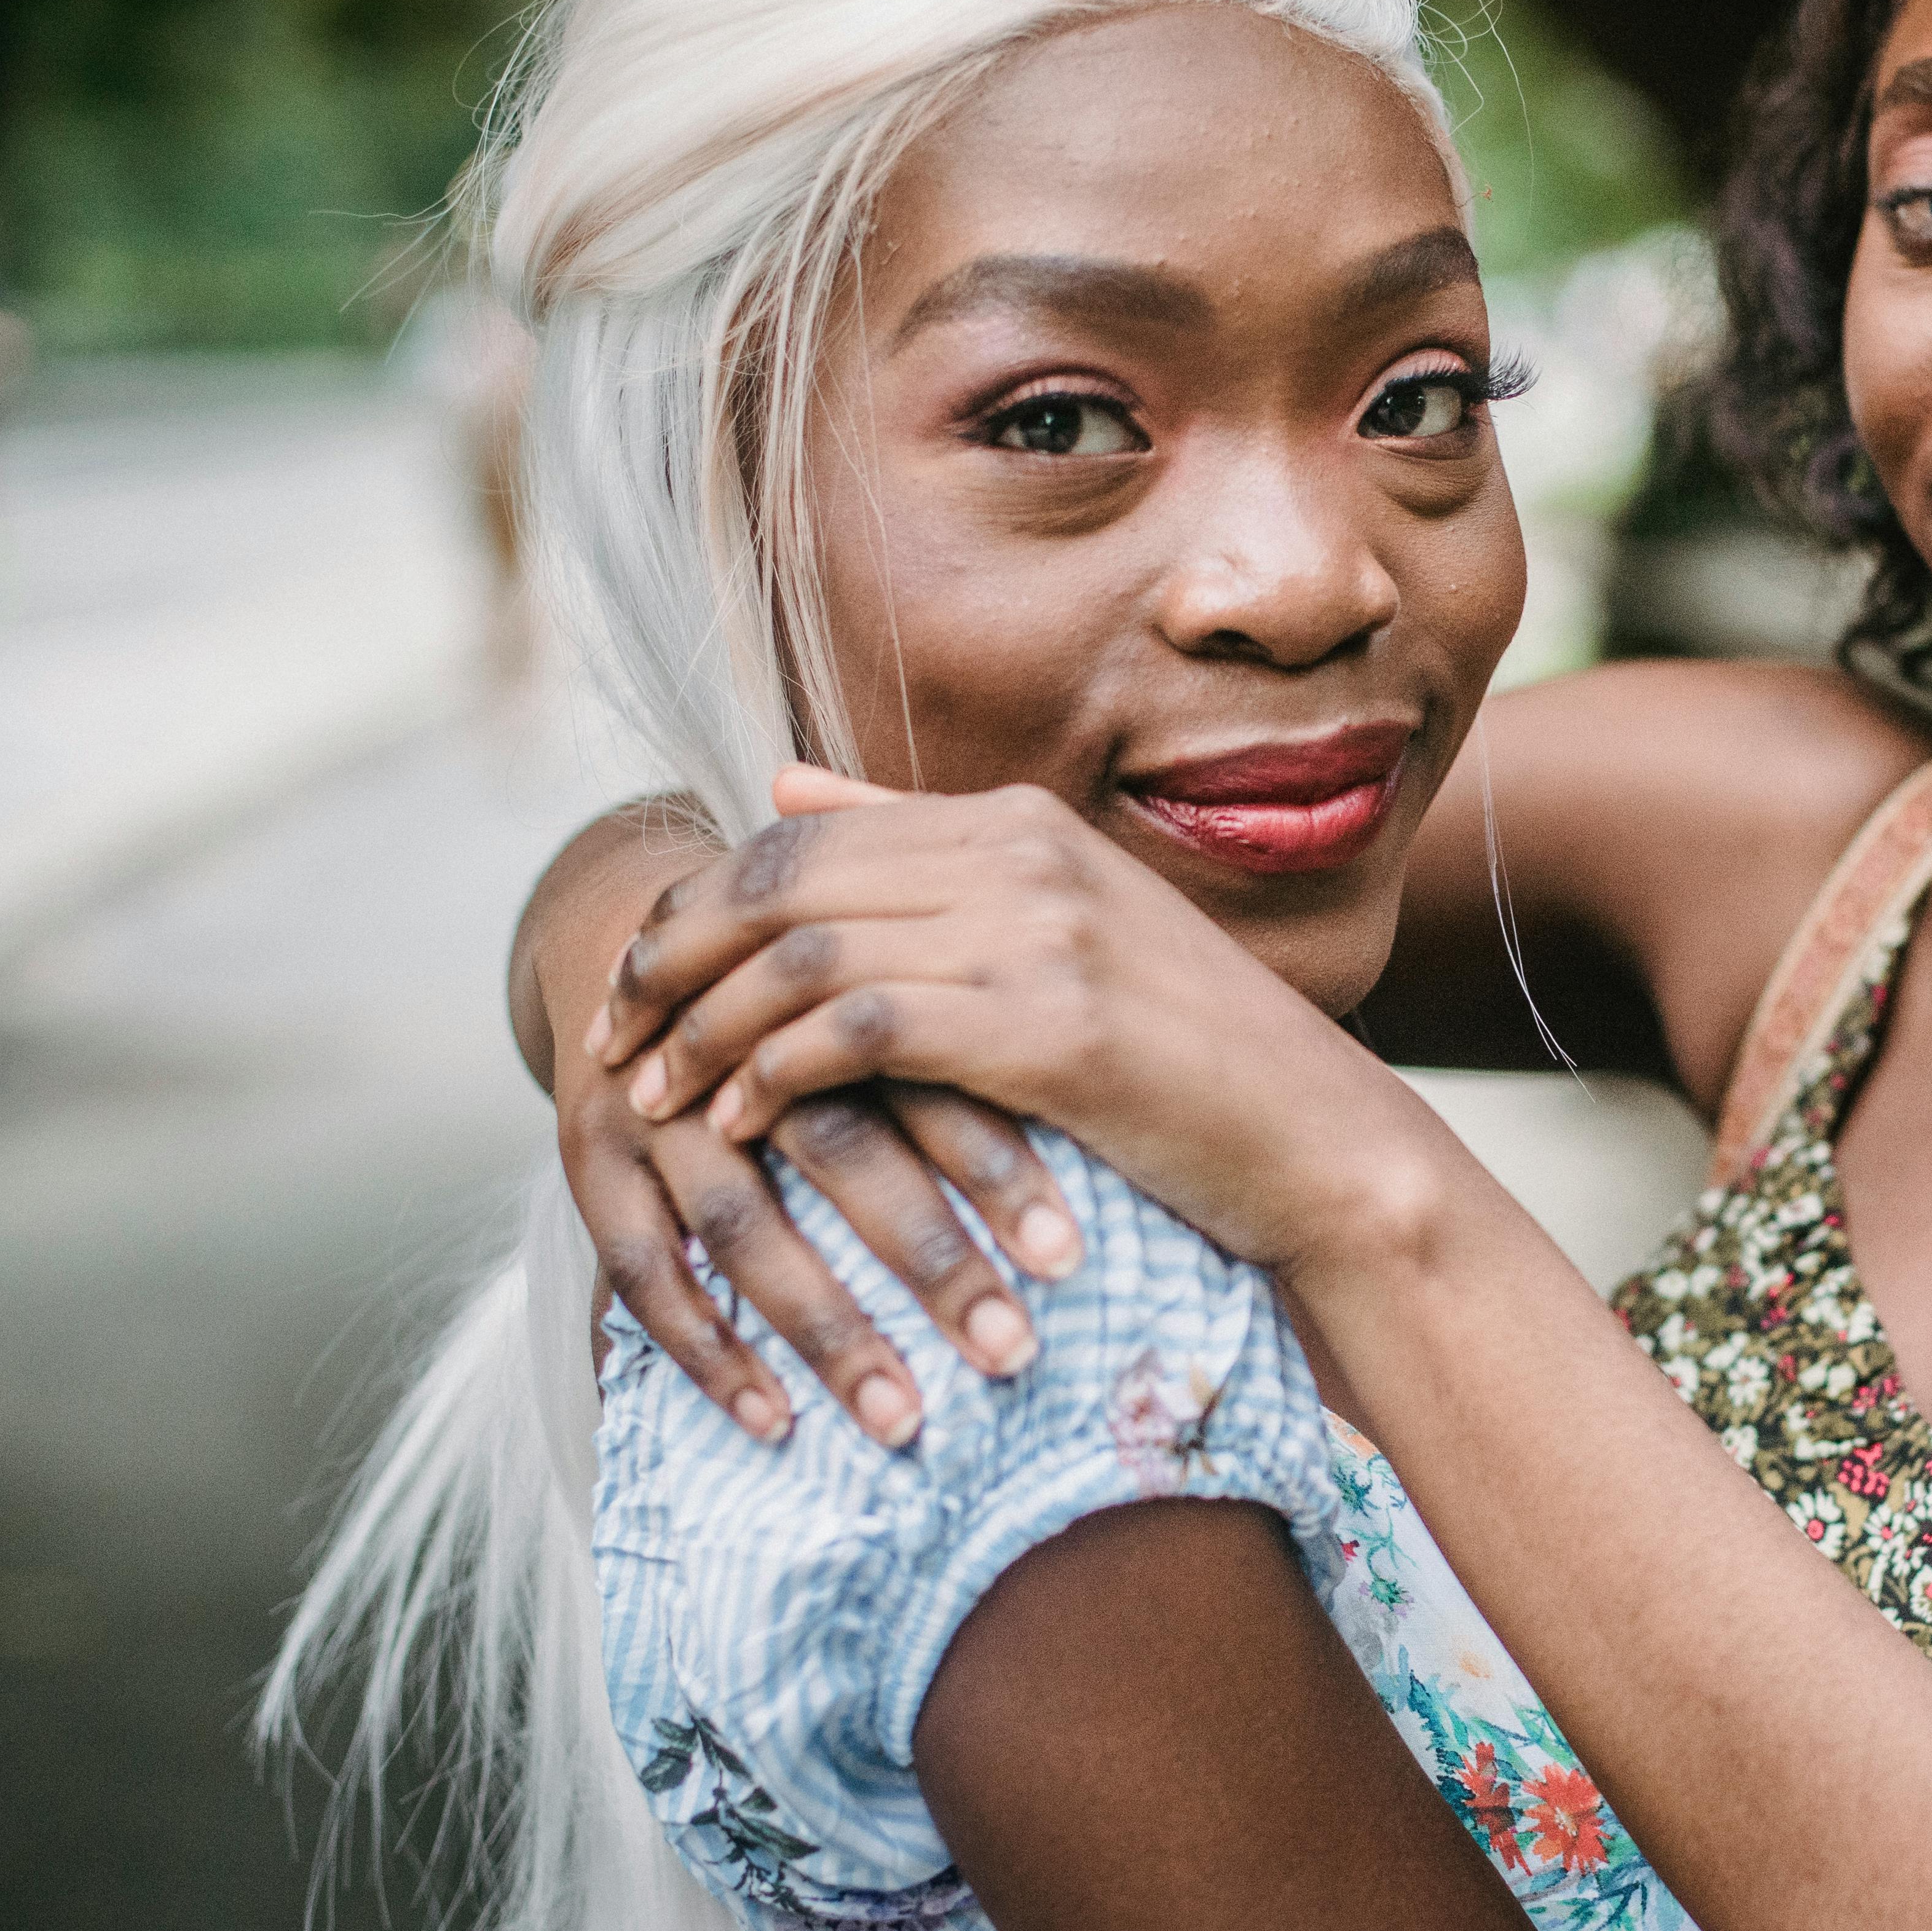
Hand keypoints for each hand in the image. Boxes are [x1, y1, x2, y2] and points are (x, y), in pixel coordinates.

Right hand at [550, 844, 1084, 1445]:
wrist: (643, 941)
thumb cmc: (821, 987)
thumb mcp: (899, 973)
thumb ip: (992, 1022)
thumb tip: (1156, 1119)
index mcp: (829, 985)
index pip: (927, 1076)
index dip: (999, 1166)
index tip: (1075, 1258)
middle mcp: (740, 1039)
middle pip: (842, 1148)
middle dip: (931, 1259)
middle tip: (1014, 1352)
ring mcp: (653, 1103)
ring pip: (741, 1223)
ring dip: (825, 1328)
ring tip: (905, 1419)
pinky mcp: (587, 1162)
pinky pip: (644, 1270)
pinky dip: (708, 1352)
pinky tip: (775, 1424)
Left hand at [592, 768, 1456, 1278]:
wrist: (1319, 1145)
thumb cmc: (1193, 1067)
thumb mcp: (1067, 937)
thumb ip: (926, 857)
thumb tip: (786, 785)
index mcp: (1023, 825)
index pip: (804, 835)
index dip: (697, 907)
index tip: (636, 986)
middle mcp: (1026, 857)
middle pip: (784, 879)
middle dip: (674, 962)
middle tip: (612, 1040)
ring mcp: (1043, 935)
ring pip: (805, 952)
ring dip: (708, 1028)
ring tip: (658, 1097)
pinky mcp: (1049, 1026)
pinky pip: (860, 1029)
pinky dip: (778, 1073)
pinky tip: (742, 1122)